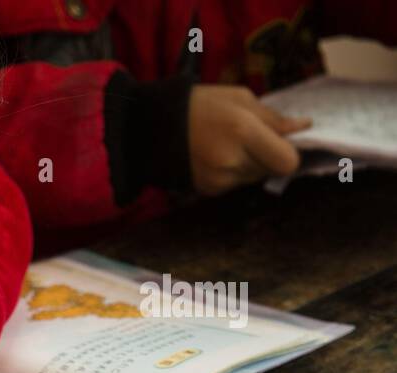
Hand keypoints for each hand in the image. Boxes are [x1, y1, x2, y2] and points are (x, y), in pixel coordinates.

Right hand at [189, 84, 311, 194]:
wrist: (152, 127)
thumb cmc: (199, 105)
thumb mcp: (239, 99)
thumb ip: (272, 117)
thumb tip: (302, 127)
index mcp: (243, 131)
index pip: (287, 161)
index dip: (289, 153)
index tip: (282, 142)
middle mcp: (232, 160)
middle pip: (271, 170)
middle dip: (268, 156)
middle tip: (251, 140)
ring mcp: (218, 179)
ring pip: (253, 178)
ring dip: (249, 164)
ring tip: (227, 146)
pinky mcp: (207, 190)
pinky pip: (234, 184)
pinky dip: (231, 172)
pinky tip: (214, 157)